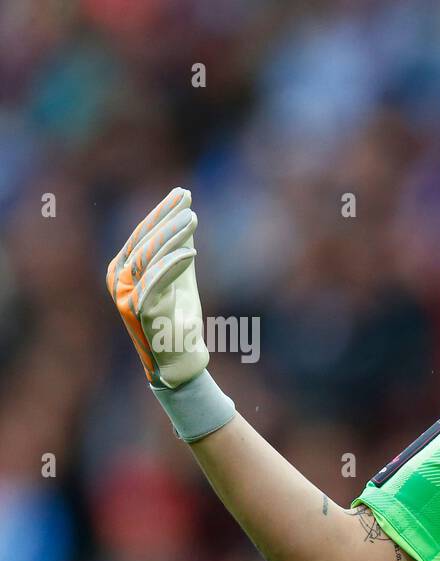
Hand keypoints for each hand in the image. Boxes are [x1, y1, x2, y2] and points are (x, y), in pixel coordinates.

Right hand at [105, 187, 207, 388]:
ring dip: (171, 236)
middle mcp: (118, 280)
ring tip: (192, 219)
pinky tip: (191, 252)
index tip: (183, 193)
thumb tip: (185, 216)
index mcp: (123, 269)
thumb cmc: (179, 318)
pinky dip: (172, 265)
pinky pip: (155, 282)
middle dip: (166, 218)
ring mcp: (125, 296)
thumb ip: (178, 250)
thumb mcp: (179, 277)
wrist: (181, 359)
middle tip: (187, 200)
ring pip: (148, 258)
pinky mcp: (138, 312)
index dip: (162, 212)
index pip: (142, 233)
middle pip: (144, 242)